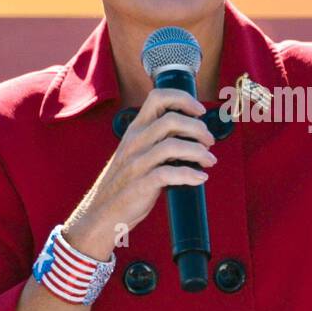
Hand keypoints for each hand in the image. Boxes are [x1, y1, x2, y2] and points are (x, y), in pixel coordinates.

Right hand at [62, 87, 217, 258]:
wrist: (102, 212)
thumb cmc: (126, 181)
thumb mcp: (137, 150)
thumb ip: (157, 138)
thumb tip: (192, 132)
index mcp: (135, 129)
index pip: (158, 97)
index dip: (183, 99)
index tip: (200, 111)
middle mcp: (135, 141)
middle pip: (171, 120)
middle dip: (198, 128)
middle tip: (209, 142)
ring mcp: (137, 162)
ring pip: (173, 146)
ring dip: (198, 152)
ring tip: (210, 161)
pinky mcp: (141, 184)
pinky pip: (169, 174)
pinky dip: (190, 175)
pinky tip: (200, 178)